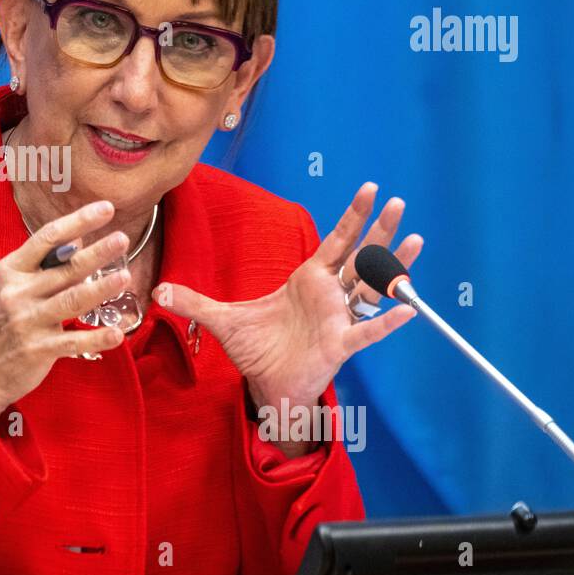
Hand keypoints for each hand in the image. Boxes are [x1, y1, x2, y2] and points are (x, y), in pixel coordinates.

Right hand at [0, 200, 131, 424]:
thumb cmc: (0, 324)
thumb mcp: (11, 287)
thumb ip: (41, 265)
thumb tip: (77, 239)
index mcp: (11, 271)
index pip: (47, 238)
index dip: (78, 221)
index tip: (105, 209)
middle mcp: (18, 292)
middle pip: (64, 268)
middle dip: (97, 253)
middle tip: (122, 239)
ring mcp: (27, 321)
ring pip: (71, 300)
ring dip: (101, 289)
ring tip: (125, 277)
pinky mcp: (37, 350)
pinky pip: (73, 342)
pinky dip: (97, 337)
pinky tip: (117, 333)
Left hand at [155, 183, 422, 450]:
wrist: (267, 385)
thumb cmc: (256, 349)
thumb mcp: (221, 319)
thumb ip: (193, 301)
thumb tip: (158, 290)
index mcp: (307, 280)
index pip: (335, 242)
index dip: (352, 217)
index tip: (370, 190)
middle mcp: (329, 295)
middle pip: (360, 256)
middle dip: (379, 230)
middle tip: (398, 201)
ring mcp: (339, 318)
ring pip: (371, 288)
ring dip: (392, 267)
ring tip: (416, 241)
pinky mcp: (340, 344)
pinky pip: (368, 331)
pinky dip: (386, 321)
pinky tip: (408, 308)